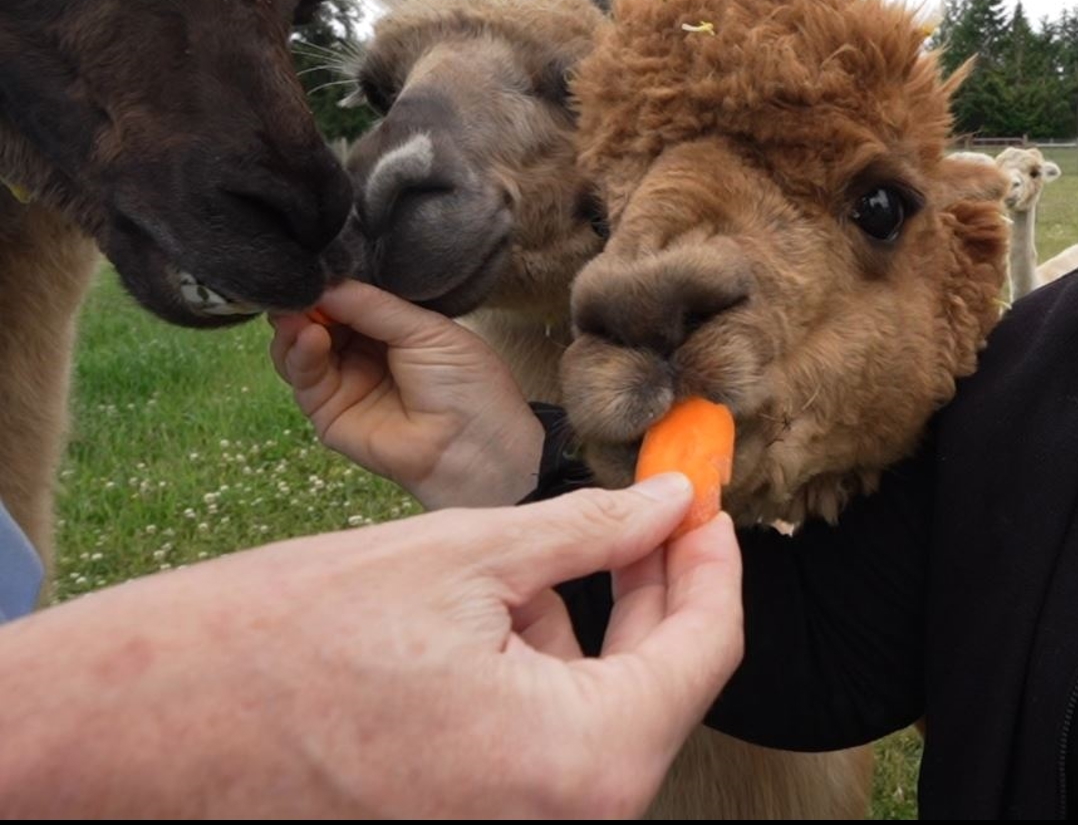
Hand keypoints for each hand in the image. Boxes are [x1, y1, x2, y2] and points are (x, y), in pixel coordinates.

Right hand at [0, 475, 743, 817]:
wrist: (148, 728)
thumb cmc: (289, 641)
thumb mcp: (464, 556)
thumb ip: (591, 533)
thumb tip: (671, 507)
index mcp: (583, 760)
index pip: (705, 649)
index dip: (714, 560)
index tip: (704, 500)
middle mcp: (565, 818)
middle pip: (658, 685)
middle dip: (654, 586)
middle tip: (648, 506)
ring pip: (596, 712)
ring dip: (588, 628)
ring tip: (536, 558)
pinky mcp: (469, 823)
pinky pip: (541, 746)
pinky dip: (538, 674)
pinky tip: (491, 616)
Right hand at [270, 280, 541, 508]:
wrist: (474, 446)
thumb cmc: (467, 385)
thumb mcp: (426, 329)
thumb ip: (373, 305)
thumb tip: (325, 282)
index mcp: (394, 328)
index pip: (349, 298)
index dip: (330, 283)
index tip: (311, 264)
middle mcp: (365, 352)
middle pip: (318, 319)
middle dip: (304, 301)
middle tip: (293, 283)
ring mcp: (345, 382)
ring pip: (300, 346)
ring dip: (294, 324)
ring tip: (296, 309)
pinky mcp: (328, 412)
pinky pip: (304, 377)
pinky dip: (299, 352)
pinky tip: (307, 334)